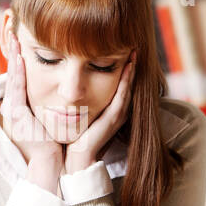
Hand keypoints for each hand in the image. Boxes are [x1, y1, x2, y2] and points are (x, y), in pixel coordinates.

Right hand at [0, 32, 62, 173]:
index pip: (20, 76)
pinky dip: (17, 71)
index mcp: (22, 107)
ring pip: (12, 76)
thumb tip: (61, 89)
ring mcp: (13, 110)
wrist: (52, 166)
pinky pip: (16, 88)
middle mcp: (14, 106)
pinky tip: (20, 57)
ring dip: (13, 55)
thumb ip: (50, 105)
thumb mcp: (49, 121)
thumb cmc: (55, 145)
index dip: (19, 58)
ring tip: (15, 37)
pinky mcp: (16, 115)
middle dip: (14, 50)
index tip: (22, 40)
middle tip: (14, 29)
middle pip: (13, 72)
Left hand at [63, 51, 135, 173]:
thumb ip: (82, 100)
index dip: (123, 68)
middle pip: (127, 83)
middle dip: (130, 66)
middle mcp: (117, 111)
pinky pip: (122, 95)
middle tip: (132, 46)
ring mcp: (117, 114)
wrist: (76, 158)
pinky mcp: (114, 118)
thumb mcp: (79, 113)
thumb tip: (72, 84)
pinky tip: (128, 68)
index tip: (123, 50)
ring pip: (127, 87)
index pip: (119, 84)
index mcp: (109, 109)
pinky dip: (127, 81)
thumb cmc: (74, 136)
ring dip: (131, 70)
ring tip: (133, 53)